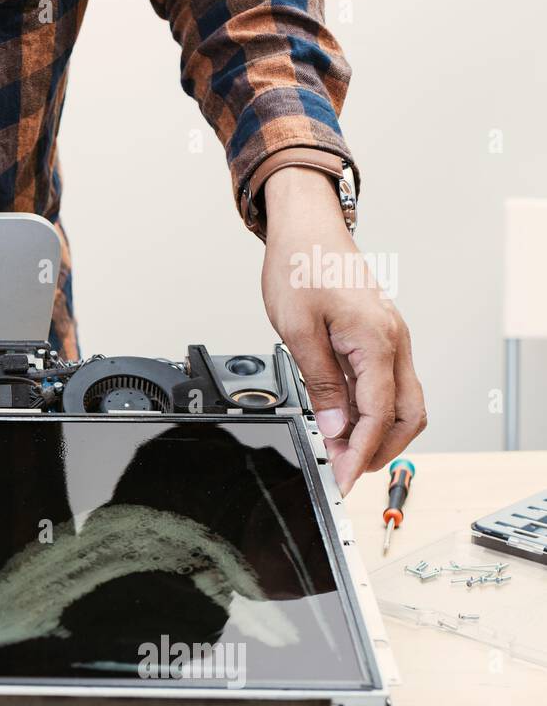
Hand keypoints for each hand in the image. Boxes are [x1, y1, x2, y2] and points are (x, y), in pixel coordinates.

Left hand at [260, 166, 425, 494]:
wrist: (307, 227)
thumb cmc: (300, 266)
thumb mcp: (297, 331)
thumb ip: (320, 383)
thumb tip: (335, 427)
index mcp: (376, 340)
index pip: (378, 413)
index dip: (360, 452)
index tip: (343, 478)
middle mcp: (394, 341)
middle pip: (407, 414)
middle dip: (380, 450)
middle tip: (347, 472)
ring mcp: (391, 338)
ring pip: (403, 400)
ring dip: (379, 432)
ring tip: (345, 453)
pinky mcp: (379, 336)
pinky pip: (387, 382)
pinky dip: (372, 409)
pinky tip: (345, 421)